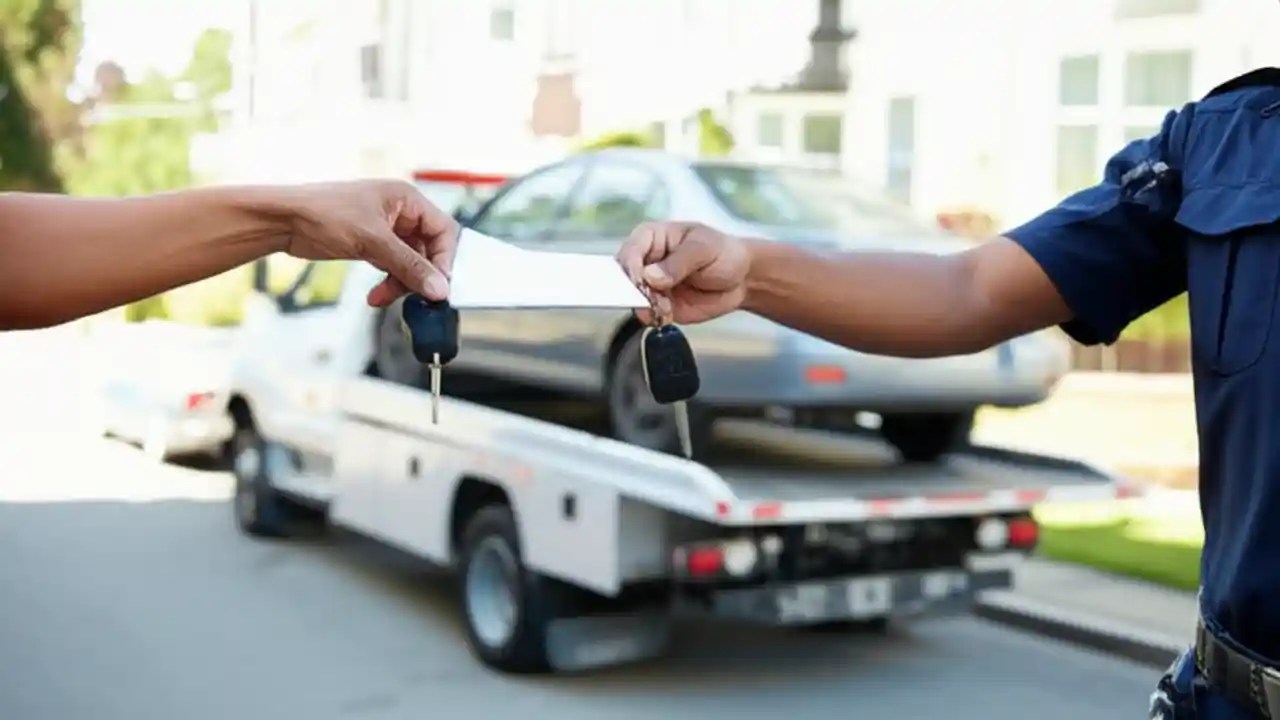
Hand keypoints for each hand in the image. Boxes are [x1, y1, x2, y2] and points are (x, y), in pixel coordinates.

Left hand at [283, 179, 459, 306]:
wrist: (282, 221)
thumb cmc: (322, 214)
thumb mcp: (373, 241)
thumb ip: (409, 266)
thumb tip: (439, 288)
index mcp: (407, 199)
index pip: (444, 231)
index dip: (444, 259)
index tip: (438, 285)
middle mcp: (400, 212)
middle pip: (429, 250)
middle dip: (419, 276)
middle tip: (414, 297)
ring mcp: (386, 229)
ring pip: (410, 263)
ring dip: (401, 283)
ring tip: (383, 297)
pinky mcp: (371, 244)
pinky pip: (392, 267)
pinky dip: (388, 283)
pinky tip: (376, 295)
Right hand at [615, 221, 751, 323]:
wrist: (741, 279)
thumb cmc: (723, 253)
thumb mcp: (704, 250)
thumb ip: (678, 262)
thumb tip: (651, 276)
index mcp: (652, 237)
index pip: (630, 250)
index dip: (631, 266)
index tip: (641, 280)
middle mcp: (646, 261)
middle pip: (624, 276)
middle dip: (635, 289)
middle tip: (652, 297)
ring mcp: (651, 285)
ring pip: (633, 298)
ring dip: (645, 306)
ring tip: (665, 307)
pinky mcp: (658, 305)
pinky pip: (647, 314)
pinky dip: (654, 317)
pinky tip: (668, 314)